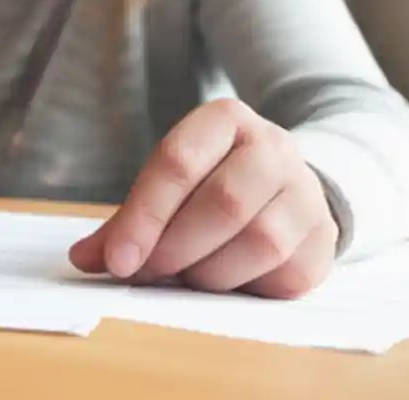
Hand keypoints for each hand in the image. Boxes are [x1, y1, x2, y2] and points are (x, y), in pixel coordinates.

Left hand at [69, 99, 337, 298]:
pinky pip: (285, 274)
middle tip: (149, 270)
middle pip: (223, 202)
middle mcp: (273, 146)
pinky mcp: (324, 237)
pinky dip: (246, 288)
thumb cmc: (213, 185)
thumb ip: (127, 220)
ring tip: (188, 275)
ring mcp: (306, 191)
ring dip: (210, 273)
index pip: (178, 162)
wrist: (286, 187)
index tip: (116, 259)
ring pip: (259, 241)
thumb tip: (84, 258)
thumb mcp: (170, 188)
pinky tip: (227, 281)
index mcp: (225, 120)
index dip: (143, 216)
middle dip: (175, 247)